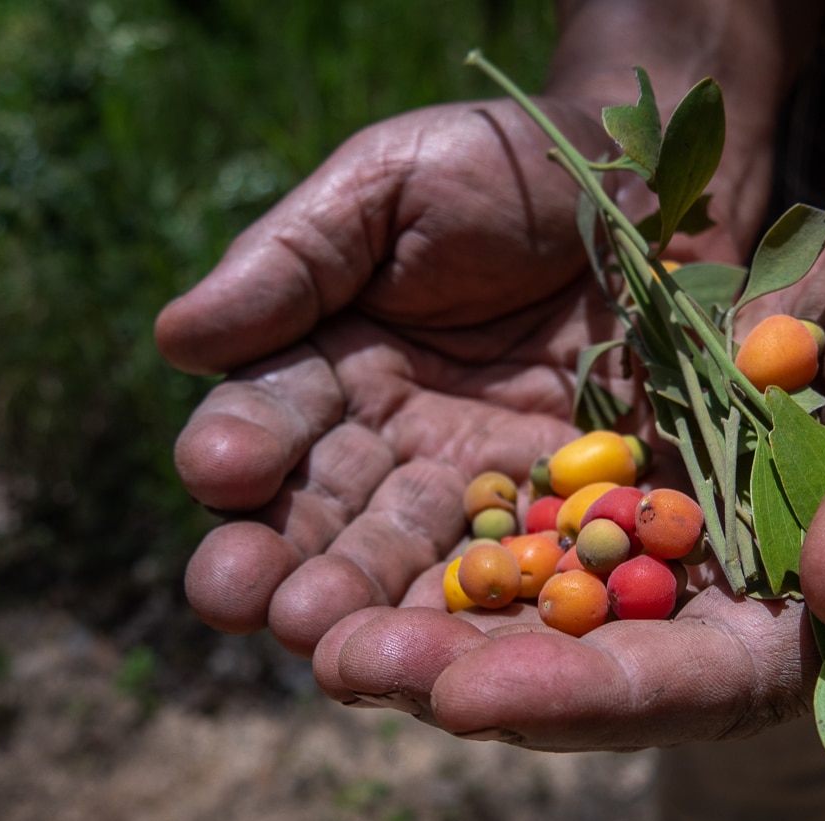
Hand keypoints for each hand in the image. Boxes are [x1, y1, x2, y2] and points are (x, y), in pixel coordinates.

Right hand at [157, 98, 813, 750]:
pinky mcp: (567, 507)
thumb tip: (178, 339)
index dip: (243, 445)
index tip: (221, 469)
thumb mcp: (389, 185)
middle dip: (288, 559)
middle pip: (331, 513)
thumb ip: (293, 261)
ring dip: (370, 606)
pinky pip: (527, 563)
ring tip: (329, 649)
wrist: (646, 179)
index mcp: (335, 366)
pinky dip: (494, 606)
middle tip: (247, 601)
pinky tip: (461, 646)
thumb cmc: (501, 166)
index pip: (274, 418)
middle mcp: (397, 442)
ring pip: (415, 557)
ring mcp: (482, 483)